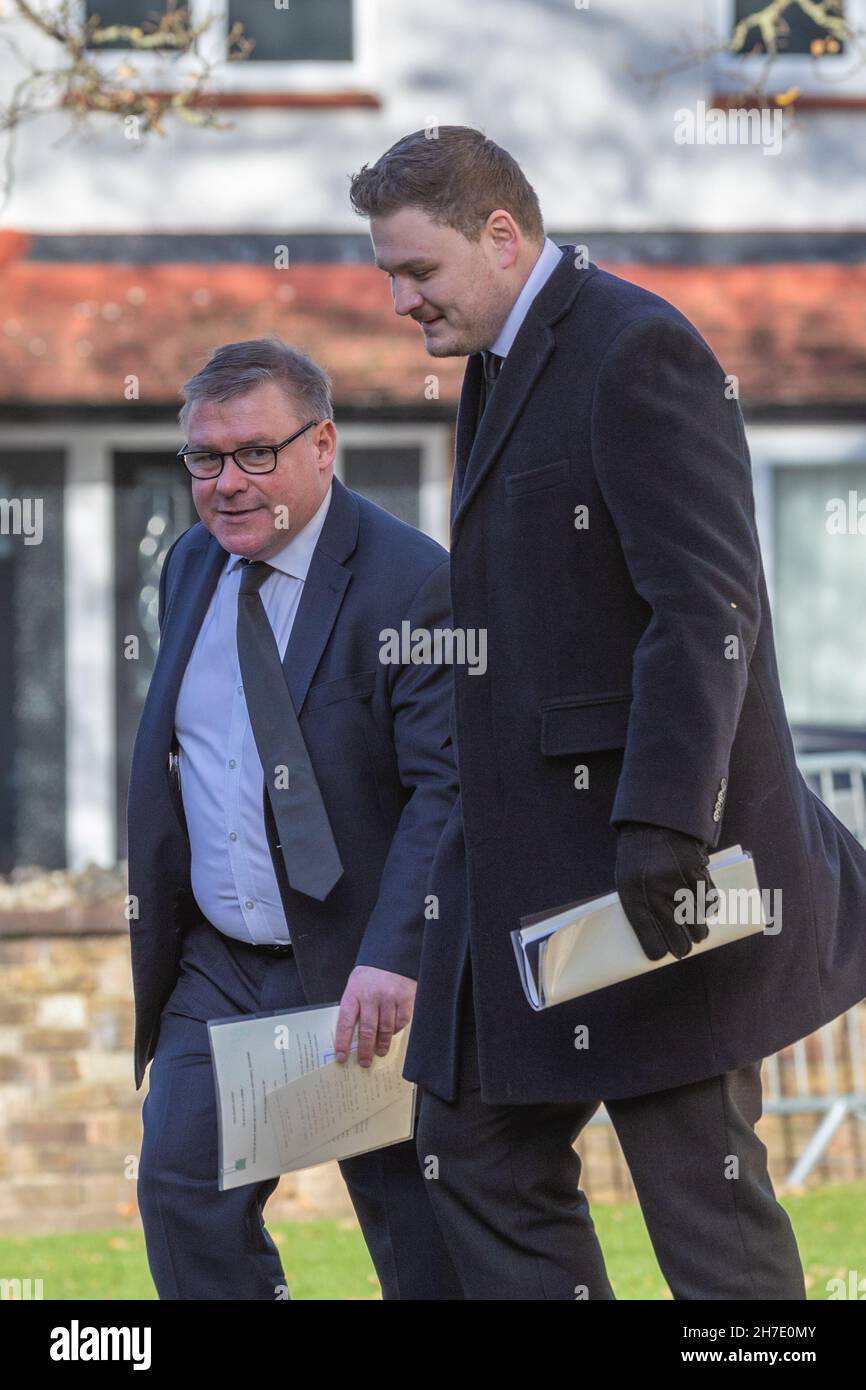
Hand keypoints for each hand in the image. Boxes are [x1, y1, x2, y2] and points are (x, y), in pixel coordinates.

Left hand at [334, 966, 416, 1067]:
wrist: (391, 955)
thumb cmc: (369, 975)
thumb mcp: (355, 986)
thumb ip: (354, 1007)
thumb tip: (351, 1036)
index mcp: (354, 993)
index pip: (345, 1022)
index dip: (343, 1042)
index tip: (341, 1057)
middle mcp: (371, 996)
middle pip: (368, 1030)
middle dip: (365, 1050)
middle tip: (364, 1062)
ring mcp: (389, 998)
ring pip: (386, 1029)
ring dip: (382, 1044)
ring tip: (380, 1052)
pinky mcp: (405, 998)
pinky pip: (401, 1022)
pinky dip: (396, 1030)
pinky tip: (392, 1033)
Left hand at [614, 821, 719, 960]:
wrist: (654, 819)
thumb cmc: (638, 854)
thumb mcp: (627, 877)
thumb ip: (641, 904)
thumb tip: (659, 936)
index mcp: (632, 892)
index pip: (646, 932)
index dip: (655, 949)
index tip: (661, 956)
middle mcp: (654, 889)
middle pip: (676, 934)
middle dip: (681, 947)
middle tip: (683, 950)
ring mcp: (677, 882)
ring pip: (697, 923)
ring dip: (699, 931)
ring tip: (697, 933)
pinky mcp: (697, 872)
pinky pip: (710, 902)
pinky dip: (710, 908)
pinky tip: (705, 909)